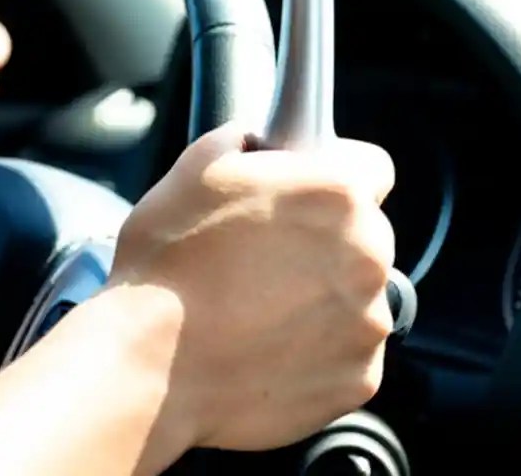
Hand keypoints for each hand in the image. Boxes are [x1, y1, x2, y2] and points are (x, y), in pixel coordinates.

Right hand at [106, 124, 395, 456]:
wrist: (149, 371)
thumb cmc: (166, 271)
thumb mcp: (193, 173)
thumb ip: (242, 141)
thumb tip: (254, 140)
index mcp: (337, 194)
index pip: (372, 166)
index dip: (337, 174)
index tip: (312, 193)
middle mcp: (368, 257)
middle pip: (366, 237)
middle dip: (327, 243)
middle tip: (266, 259)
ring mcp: (368, 325)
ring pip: (358, 300)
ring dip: (323, 302)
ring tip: (258, 312)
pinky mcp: (357, 380)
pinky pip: (348, 357)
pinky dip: (317, 355)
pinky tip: (266, 351)